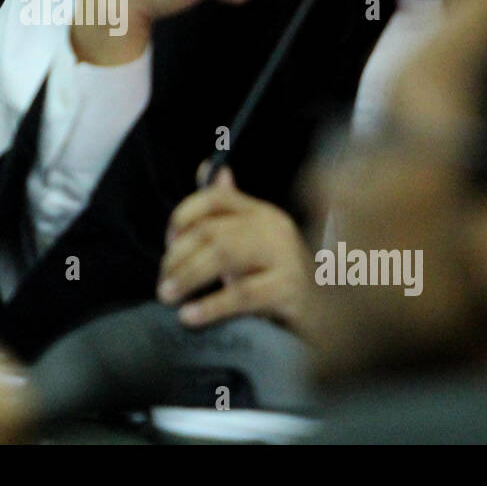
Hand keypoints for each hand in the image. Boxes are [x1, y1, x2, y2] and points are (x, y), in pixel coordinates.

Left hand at [157, 168, 314, 332]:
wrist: (325, 318)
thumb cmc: (276, 279)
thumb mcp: (248, 242)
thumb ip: (226, 209)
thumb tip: (205, 167)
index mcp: (261, 213)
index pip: (215, 198)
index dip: (183, 215)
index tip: (167, 241)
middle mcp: (275, 228)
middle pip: (213, 230)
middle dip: (179, 256)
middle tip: (162, 282)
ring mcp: (286, 258)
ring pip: (224, 256)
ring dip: (188, 276)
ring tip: (168, 296)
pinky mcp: (290, 291)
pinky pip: (242, 295)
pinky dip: (211, 306)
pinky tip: (189, 316)